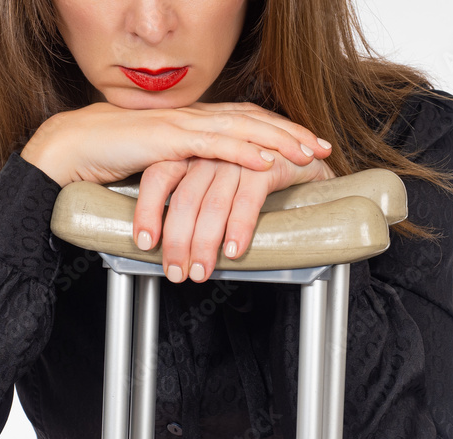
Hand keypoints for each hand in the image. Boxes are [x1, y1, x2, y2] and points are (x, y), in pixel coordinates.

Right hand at [20, 102, 330, 187]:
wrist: (70, 149)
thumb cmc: (108, 158)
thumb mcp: (158, 165)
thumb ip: (184, 170)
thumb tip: (204, 191)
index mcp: (190, 121)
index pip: (244, 120)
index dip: (277, 130)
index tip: (305, 144)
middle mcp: (191, 117)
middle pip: (252, 119)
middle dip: (291, 132)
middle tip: (322, 147)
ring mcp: (181, 124)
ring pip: (242, 127)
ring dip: (279, 140)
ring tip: (307, 153)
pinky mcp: (168, 139)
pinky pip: (215, 144)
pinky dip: (245, 151)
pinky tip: (267, 160)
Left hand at [133, 152, 336, 282]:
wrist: (307, 158)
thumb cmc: (258, 176)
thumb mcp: (218, 182)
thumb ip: (196, 202)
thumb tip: (173, 243)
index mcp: (193, 152)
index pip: (158, 178)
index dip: (148, 211)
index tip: (145, 244)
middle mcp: (212, 152)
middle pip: (184, 198)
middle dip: (177, 241)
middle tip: (176, 272)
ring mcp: (239, 156)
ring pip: (212, 204)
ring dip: (204, 243)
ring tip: (201, 270)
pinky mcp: (267, 164)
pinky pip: (248, 200)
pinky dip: (239, 227)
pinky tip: (233, 250)